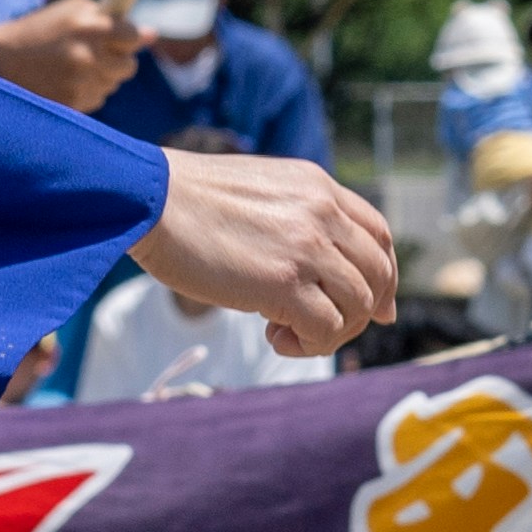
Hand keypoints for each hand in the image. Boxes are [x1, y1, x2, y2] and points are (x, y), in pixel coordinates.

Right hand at [0, 0, 136, 111]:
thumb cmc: (37, 30)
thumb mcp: (69, 11)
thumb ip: (109, 17)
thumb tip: (152, 35)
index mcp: (90, 26)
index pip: (134, 36)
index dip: (130, 37)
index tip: (123, 38)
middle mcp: (89, 56)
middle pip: (129, 66)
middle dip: (117, 59)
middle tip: (97, 54)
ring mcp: (82, 84)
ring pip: (113, 84)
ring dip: (100, 76)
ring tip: (72, 67)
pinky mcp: (74, 105)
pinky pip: (97, 99)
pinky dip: (86, 92)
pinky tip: (64, 82)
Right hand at [129, 150, 397, 357]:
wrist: (147, 197)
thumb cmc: (185, 199)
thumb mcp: (258, 190)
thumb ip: (296, 216)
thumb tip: (321, 267)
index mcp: (317, 187)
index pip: (378, 234)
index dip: (384, 275)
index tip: (375, 306)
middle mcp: (322, 214)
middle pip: (377, 275)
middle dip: (362, 312)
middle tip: (323, 328)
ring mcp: (306, 248)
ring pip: (358, 306)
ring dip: (332, 331)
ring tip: (286, 331)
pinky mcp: (284, 284)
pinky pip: (326, 329)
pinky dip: (309, 345)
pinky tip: (274, 337)